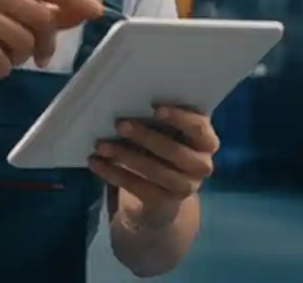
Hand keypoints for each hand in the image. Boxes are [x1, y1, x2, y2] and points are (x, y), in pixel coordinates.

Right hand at [0, 0, 103, 87]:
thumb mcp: (25, 18)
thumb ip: (59, 11)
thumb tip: (94, 1)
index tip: (97, 12)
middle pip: (42, 17)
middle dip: (46, 43)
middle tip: (41, 56)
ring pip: (24, 41)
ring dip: (21, 57)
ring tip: (6, 55)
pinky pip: (2, 60)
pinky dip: (3, 69)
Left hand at [89, 104, 218, 230]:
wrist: (163, 191)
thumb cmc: (161, 144)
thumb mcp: (165, 130)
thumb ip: (158, 117)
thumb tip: (125, 98)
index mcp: (206, 139)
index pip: (199, 126)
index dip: (179, 118)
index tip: (154, 108)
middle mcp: (202, 164)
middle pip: (175, 151)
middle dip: (146, 137)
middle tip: (119, 124)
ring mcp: (187, 186)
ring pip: (158, 172)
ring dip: (126, 157)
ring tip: (101, 146)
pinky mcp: (166, 202)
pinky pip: (140, 188)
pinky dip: (115, 174)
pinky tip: (97, 164)